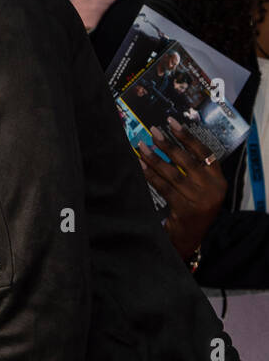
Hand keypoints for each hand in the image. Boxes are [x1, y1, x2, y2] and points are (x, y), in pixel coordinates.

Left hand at [138, 116, 225, 259]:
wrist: (190, 237)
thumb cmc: (192, 207)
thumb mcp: (200, 188)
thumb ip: (192, 170)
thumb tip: (167, 144)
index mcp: (218, 180)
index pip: (205, 153)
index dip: (188, 137)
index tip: (173, 123)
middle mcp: (212, 189)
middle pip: (187, 161)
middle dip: (168, 145)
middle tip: (153, 132)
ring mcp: (199, 200)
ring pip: (173, 174)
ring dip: (155, 159)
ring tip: (142, 147)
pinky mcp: (184, 210)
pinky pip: (164, 188)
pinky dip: (151, 175)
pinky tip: (141, 165)